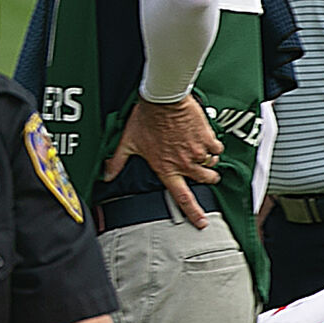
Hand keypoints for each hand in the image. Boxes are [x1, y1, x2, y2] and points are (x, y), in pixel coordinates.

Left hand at [104, 96, 222, 226]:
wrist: (163, 100)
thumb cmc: (145, 119)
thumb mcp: (128, 142)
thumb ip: (117, 162)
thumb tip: (106, 176)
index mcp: (165, 168)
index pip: (181, 197)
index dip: (193, 212)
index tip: (202, 223)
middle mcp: (183, 163)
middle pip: (204, 180)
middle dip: (206, 178)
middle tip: (202, 172)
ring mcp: (197, 151)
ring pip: (211, 165)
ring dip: (208, 161)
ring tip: (198, 152)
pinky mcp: (207, 138)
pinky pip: (217, 149)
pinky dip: (213, 146)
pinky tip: (205, 140)